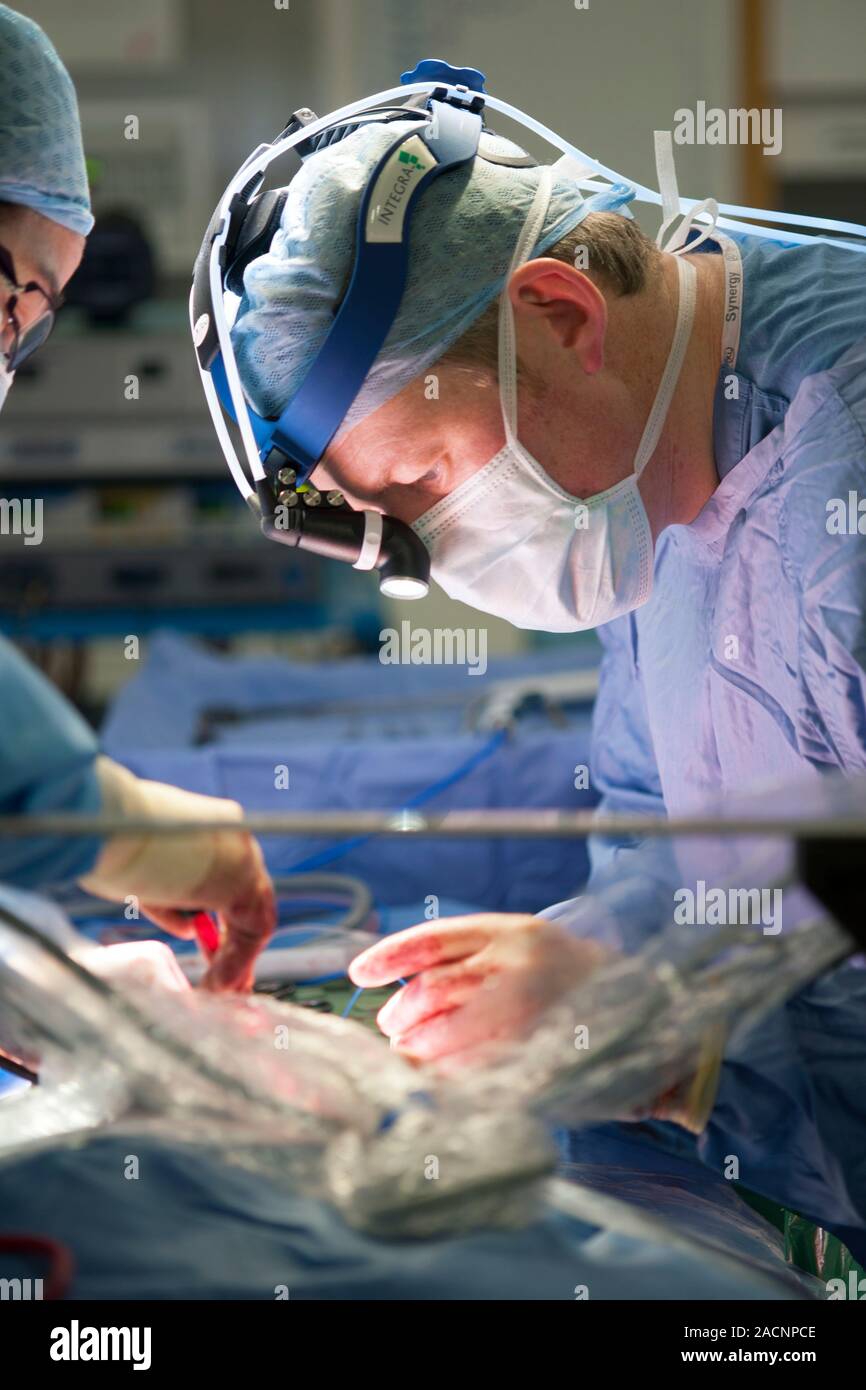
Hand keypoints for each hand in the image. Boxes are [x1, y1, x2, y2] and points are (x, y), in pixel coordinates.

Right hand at [79, 758, 275, 993]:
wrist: (123, 827)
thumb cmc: (117, 844)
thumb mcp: (142, 875)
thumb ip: (171, 901)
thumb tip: (190, 929)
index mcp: (208, 828)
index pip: (224, 875)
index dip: (217, 913)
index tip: (204, 939)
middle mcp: (233, 840)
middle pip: (246, 899)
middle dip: (234, 941)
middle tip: (224, 974)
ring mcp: (245, 858)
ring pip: (252, 917)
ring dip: (237, 958)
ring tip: (220, 990)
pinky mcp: (246, 883)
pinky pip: (252, 931)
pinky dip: (236, 961)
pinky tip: (216, 984)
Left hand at [348, 913, 607, 1066]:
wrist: (645, 1008)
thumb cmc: (566, 982)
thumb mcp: (523, 950)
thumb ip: (470, 963)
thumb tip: (402, 995)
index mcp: (509, 931)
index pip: (431, 940)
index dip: (388, 956)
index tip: (358, 973)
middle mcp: (517, 963)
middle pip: (431, 989)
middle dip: (400, 1014)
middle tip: (393, 1028)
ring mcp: (529, 1010)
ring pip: (445, 1030)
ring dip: (416, 1048)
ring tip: (412, 1053)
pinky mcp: (536, 1051)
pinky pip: (471, 1067)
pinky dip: (445, 1074)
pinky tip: (440, 1076)